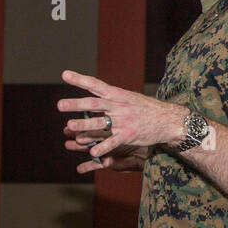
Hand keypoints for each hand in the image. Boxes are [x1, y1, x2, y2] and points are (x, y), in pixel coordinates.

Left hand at [57, 69, 186, 171]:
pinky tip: (93, 153)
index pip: (95, 84)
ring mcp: (123, 121)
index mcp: (117, 95)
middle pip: (93, 103)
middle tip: (59, 105)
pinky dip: (103, 147)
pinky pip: (113, 142)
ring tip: (70, 127)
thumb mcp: (128, 97)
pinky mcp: (128, 135)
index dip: (79, 79)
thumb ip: (110, 96)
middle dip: (76, 104)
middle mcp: (118, 106)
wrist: (168, 119)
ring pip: (100, 123)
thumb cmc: (145, 108)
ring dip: (84, 125)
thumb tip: (93, 89)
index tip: (64, 74)